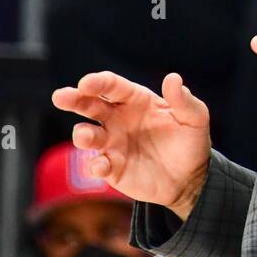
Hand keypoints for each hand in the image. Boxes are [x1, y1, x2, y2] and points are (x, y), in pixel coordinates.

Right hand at [51, 71, 211, 219]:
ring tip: (86, 136)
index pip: (112, 86)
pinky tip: (102, 165)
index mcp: (135, 100)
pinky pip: (96, 164)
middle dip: (73, 99)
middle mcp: (117, 119)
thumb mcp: (194, 119)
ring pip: (86, 134)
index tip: (87, 83)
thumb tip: (173, 78)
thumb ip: (183, 100)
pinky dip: (95, 165)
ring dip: (82, 134)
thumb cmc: (190, 142)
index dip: (98, 82)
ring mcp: (112, 143)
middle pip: (89, 105)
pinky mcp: (111, 168)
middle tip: (61, 96)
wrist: (190, 179)